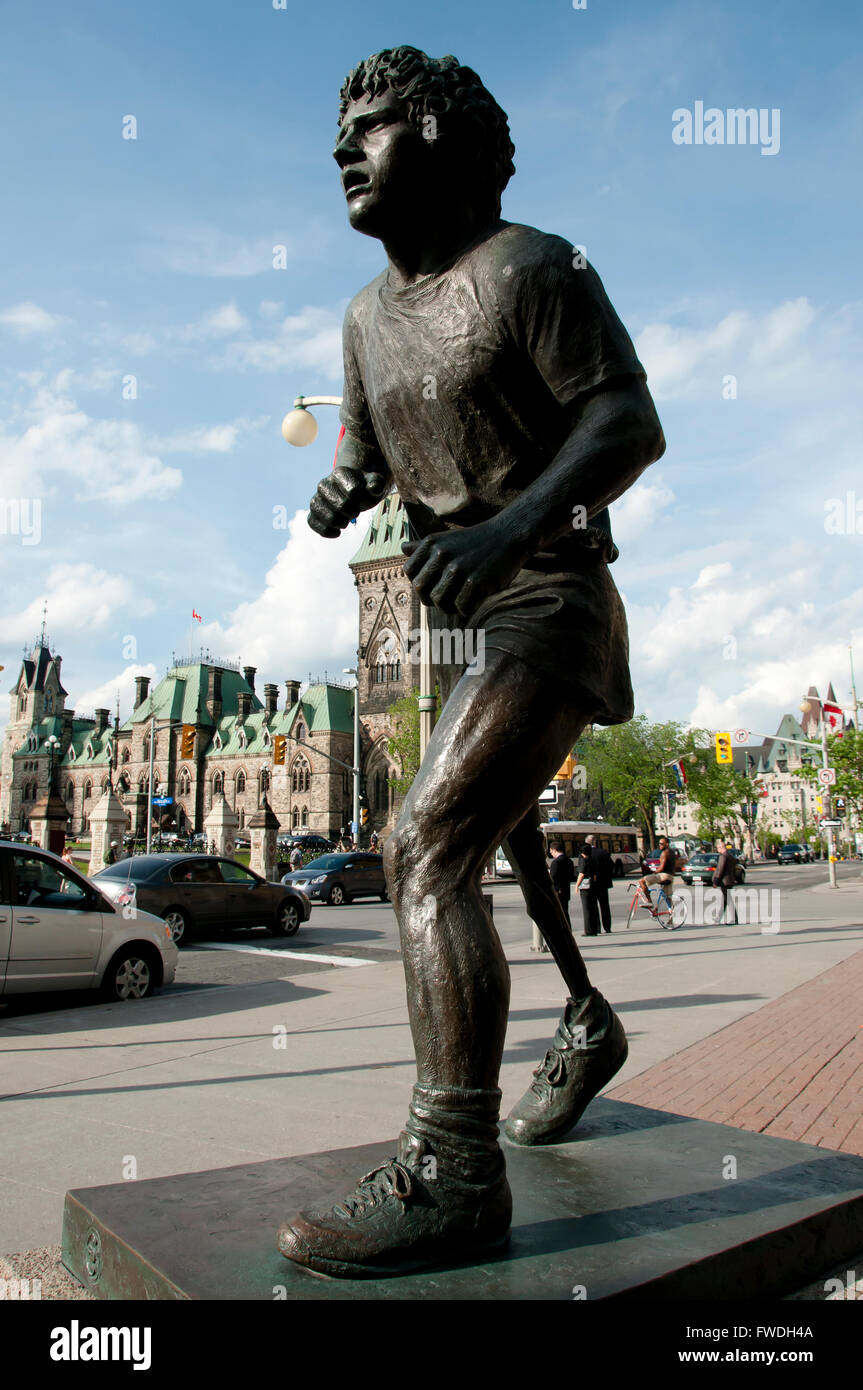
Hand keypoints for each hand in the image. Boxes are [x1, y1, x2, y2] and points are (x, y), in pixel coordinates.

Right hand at [308, 467, 386, 537]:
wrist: (355, 493)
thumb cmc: (365, 488)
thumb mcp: (375, 483)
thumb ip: (377, 483)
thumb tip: (374, 489)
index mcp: (339, 473)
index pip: (354, 491)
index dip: (362, 499)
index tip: (362, 498)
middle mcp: (324, 484)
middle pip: (340, 505)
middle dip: (352, 512)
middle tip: (356, 512)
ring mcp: (317, 498)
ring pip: (323, 514)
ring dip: (339, 522)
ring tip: (346, 522)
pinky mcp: (314, 512)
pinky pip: (312, 522)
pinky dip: (325, 531)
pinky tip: (337, 533)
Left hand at [401, 517, 526, 615]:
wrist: (508, 536)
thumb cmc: (475, 541)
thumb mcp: (447, 538)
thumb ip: (424, 546)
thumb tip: (403, 547)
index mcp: (432, 544)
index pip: (409, 572)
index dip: (418, 582)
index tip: (432, 584)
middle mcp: (443, 555)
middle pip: (421, 590)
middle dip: (430, 599)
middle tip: (444, 598)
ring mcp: (460, 569)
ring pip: (440, 602)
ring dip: (448, 607)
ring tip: (458, 602)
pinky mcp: (477, 582)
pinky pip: (461, 607)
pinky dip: (465, 609)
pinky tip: (472, 601)